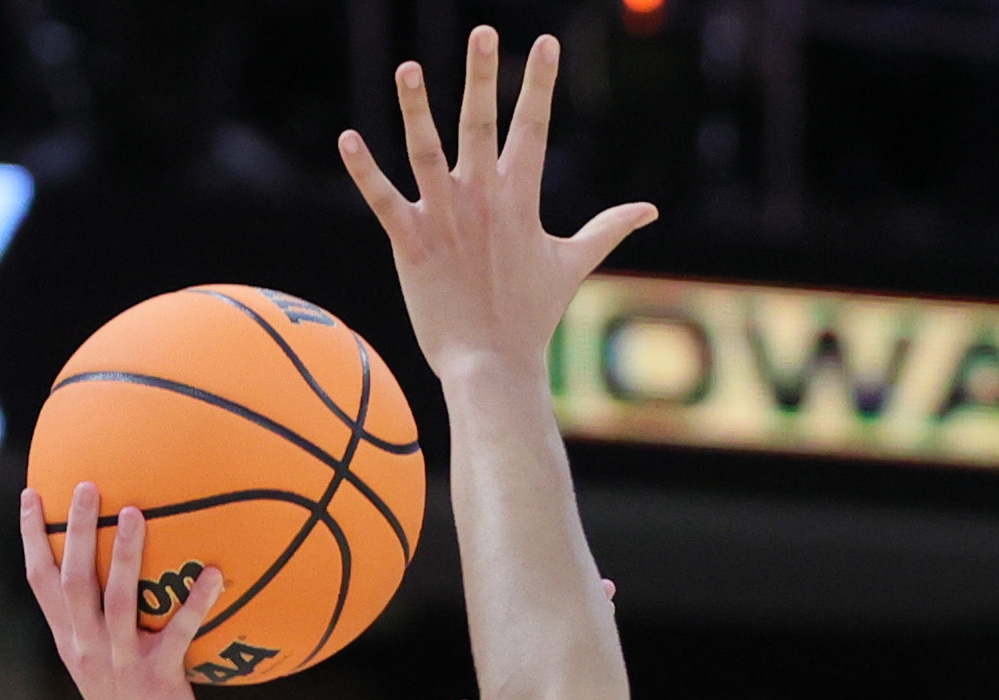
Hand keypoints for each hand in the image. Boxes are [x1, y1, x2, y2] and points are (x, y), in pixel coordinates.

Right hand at [19, 483, 221, 699]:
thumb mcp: (101, 662)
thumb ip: (100, 621)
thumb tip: (116, 573)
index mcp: (71, 640)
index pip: (42, 582)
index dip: (33, 539)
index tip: (32, 494)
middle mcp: (90, 647)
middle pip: (75, 581)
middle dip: (78, 532)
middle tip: (87, 485)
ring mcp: (122, 663)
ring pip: (119, 601)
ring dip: (127, 556)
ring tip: (135, 513)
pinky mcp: (159, 680)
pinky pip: (179, 633)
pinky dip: (195, 602)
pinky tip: (214, 574)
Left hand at [339, 27, 655, 384]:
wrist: (493, 367)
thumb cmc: (532, 317)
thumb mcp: (573, 265)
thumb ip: (608, 228)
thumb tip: (650, 210)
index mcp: (519, 199)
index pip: (533, 129)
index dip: (539, 84)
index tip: (545, 42)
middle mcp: (482, 200)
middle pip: (481, 126)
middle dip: (482, 78)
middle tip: (481, 33)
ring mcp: (445, 219)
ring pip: (427, 152)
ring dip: (416, 110)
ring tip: (408, 69)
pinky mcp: (412, 243)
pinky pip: (383, 199)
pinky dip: (364, 171)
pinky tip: (348, 139)